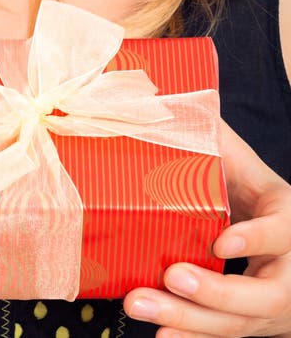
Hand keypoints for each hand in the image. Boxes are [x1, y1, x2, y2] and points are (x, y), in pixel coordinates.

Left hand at [123, 119, 290, 336]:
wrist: (285, 242)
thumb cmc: (254, 194)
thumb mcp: (246, 165)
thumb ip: (217, 139)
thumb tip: (182, 103)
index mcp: (287, 220)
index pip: (281, 231)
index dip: (255, 238)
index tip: (222, 241)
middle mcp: (289, 269)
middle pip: (263, 294)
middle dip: (215, 292)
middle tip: (172, 276)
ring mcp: (272, 305)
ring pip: (238, 322)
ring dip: (190, 319)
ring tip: (142, 304)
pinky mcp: (250, 323)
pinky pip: (223, 336)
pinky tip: (161, 335)